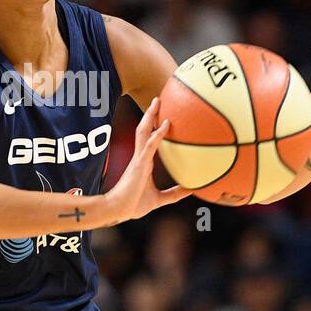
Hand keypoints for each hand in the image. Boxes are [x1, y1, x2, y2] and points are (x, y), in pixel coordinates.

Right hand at [104, 97, 189, 222]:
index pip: (148, 139)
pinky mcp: (139, 164)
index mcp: (143, 162)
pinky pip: (149, 145)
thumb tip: (191, 190)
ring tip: (157, 101)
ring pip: (143, 131)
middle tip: (158, 100)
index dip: (153, 126)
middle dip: (150, 114)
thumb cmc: (134, 205)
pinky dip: (158, 134)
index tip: (161, 115)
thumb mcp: (160, 199)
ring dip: (150, 116)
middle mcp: (140, 156)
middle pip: (144, 130)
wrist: (118, 210)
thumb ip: (174, 194)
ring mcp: (139, 158)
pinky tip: (166, 124)